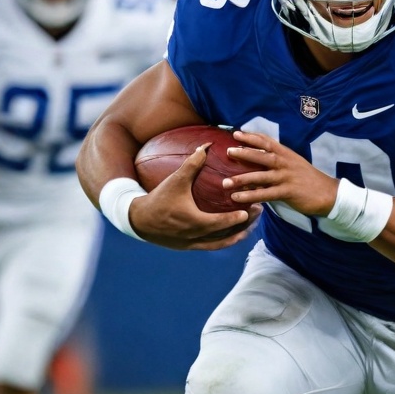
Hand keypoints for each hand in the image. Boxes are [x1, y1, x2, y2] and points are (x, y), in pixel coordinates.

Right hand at [127, 144, 256, 250]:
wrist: (138, 219)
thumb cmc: (158, 198)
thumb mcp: (175, 180)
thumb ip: (192, 164)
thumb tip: (206, 146)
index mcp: (194, 222)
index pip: (221, 223)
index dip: (238, 218)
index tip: (251, 210)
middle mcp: (195, 237)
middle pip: (226, 236)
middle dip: (244, 226)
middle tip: (257, 213)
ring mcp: (192, 244)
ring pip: (220, 244)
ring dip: (236, 236)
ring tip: (249, 226)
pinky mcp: (188, 247)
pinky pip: (211, 246)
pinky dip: (224, 240)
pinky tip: (233, 232)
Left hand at [218, 128, 337, 216]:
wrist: (328, 193)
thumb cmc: (308, 179)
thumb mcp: (294, 164)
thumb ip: (278, 159)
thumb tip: (257, 156)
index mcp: (287, 154)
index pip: (267, 141)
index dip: (251, 137)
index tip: (236, 133)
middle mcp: (286, 163)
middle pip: (262, 156)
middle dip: (244, 153)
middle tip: (227, 151)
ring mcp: (287, 177)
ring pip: (261, 176)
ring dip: (242, 179)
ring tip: (225, 182)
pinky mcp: (288, 192)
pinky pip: (266, 194)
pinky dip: (251, 196)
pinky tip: (237, 198)